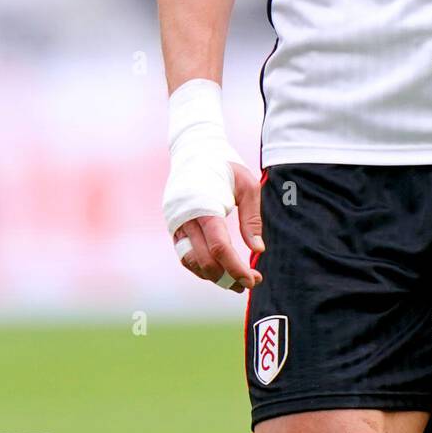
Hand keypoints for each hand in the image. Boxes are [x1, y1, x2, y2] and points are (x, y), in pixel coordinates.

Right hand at [173, 162, 264, 294]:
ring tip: (236, 283)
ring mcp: (175, 224)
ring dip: (212, 277)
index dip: (235, 268)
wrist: (194, 149)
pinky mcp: (173, 227)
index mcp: (204, 207)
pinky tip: (219, 270)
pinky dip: (200, 267)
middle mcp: (185, 219)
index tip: (252, 279)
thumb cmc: (226, 166)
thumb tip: (258, 249)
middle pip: (203, 261)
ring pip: (191, 262)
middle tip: (249, 282)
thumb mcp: (247, 184)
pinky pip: (185, 255)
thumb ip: (252, 217)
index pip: (219, 248)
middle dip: (226, 277)